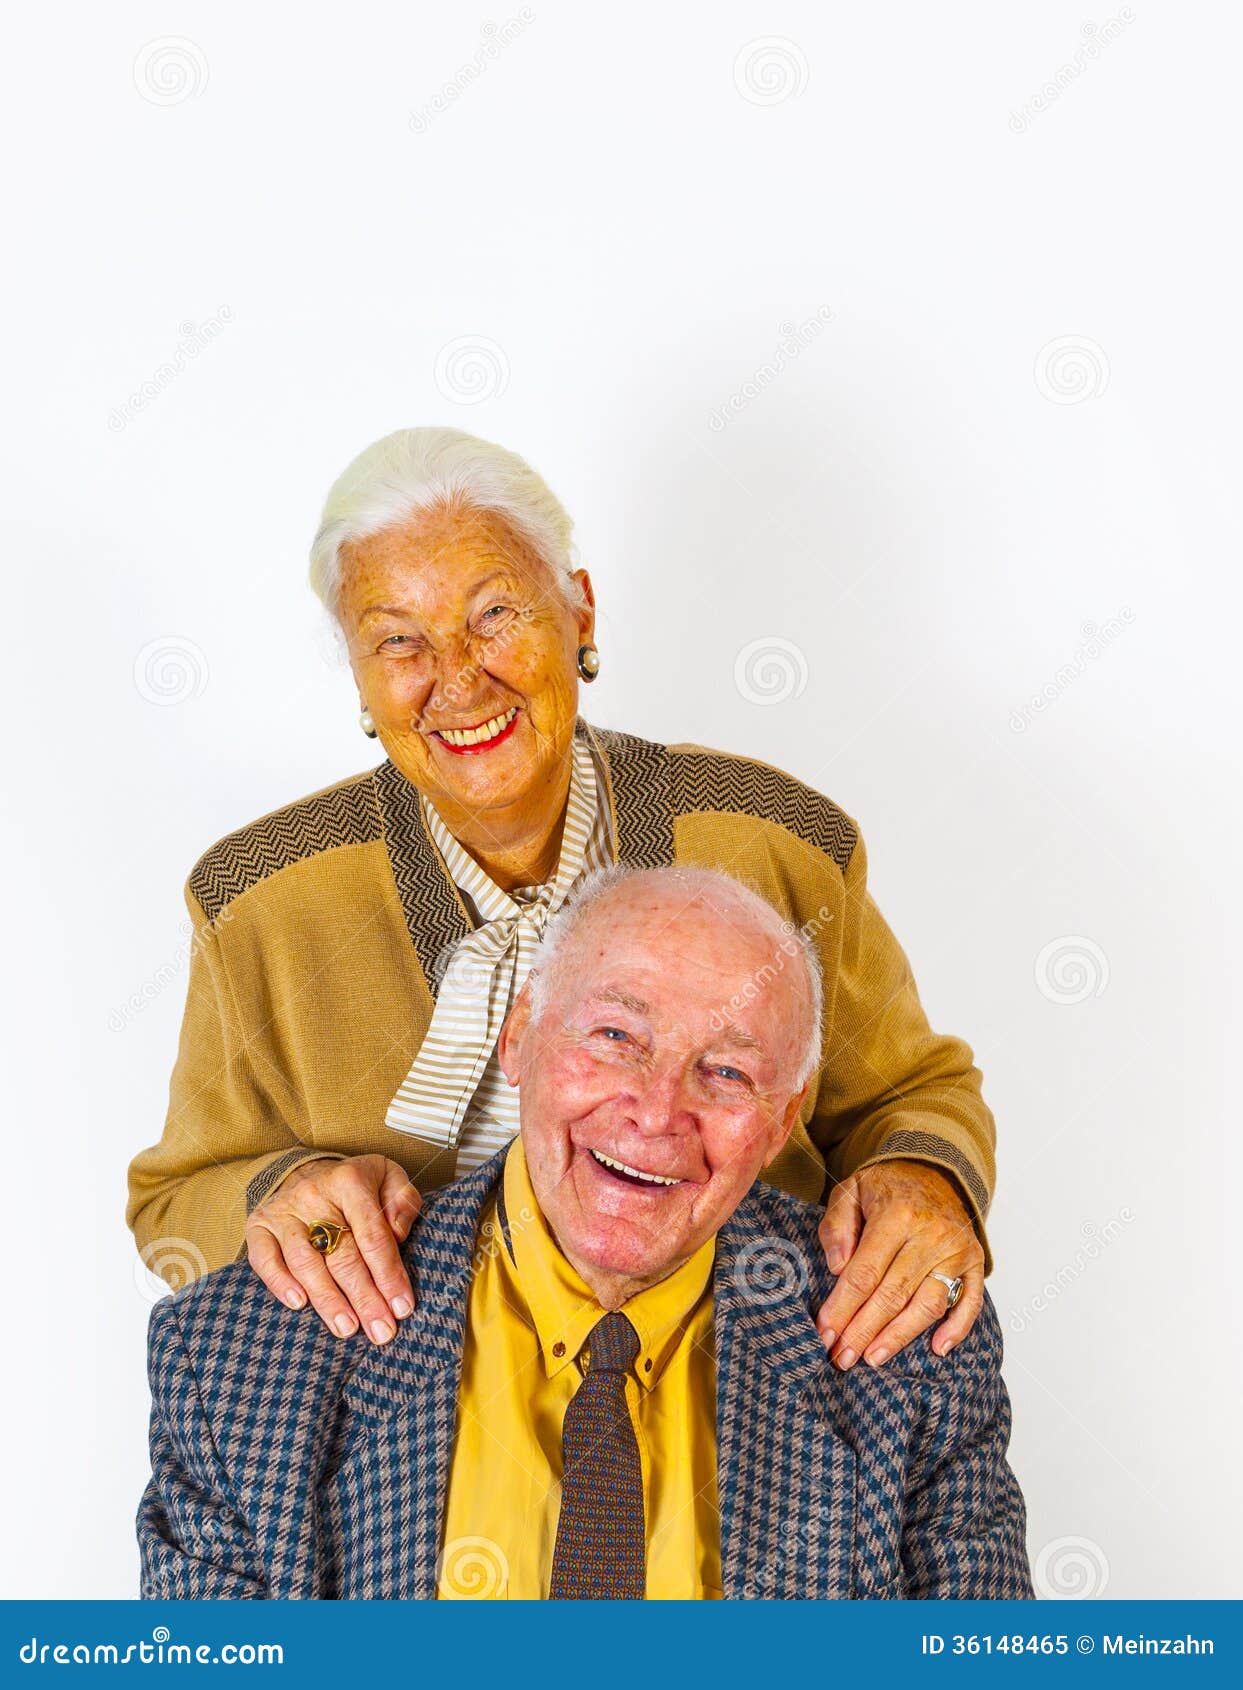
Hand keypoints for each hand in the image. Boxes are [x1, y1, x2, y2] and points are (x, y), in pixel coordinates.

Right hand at [245, 1154, 421, 1343]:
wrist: (307, 1170)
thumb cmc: (356, 1184)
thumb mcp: (388, 1177)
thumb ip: (402, 1201)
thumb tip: (398, 1234)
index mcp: (350, 1181)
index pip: (372, 1235)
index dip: (388, 1274)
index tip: (402, 1307)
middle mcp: (314, 1195)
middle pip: (341, 1255)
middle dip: (363, 1298)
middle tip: (381, 1331)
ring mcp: (283, 1212)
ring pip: (305, 1261)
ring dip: (327, 1300)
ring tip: (347, 1328)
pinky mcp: (259, 1225)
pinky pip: (264, 1258)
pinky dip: (280, 1283)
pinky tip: (299, 1305)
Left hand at [815, 1159, 983, 1368]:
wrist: (935, 1170)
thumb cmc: (886, 1187)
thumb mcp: (850, 1190)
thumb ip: (837, 1226)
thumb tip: (837, 1268)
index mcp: (896, 1215)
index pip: (864, 1274)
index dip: (842, 1308)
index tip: (824, 1333)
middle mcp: (930, 1235)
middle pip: (893, 1295)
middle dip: (863, 1331)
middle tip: (841, 1358)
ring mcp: (956, 1251)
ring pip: (928, 1305)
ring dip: (899, 1337)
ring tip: (873, 1359)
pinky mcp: (975, 1262)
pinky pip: (969, 1302)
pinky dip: (956, 1329)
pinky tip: (937, 1350)